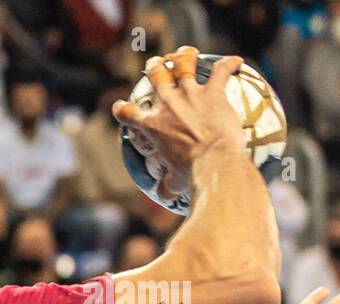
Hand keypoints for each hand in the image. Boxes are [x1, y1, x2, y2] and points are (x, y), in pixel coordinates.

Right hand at [112, 47, 245, 200]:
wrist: (213, 161)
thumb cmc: (191, 174)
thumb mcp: (174, 183)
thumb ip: (166, 186)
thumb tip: (162, 196)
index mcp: (151, 127)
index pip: (128, 113)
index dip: (122, 109)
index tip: (121, 107)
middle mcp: (167, 105)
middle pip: (156, 76)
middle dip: (155, 67)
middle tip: (157, 64)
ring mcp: (190, 95)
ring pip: (183, 64)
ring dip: (184, 56)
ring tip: (186, 52)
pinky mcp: (213, 92)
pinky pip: (221, 71)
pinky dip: (229, 64)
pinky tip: (237, 61)